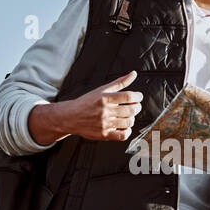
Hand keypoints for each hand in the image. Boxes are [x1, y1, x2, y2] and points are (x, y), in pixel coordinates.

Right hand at [29, 70, 143, 143]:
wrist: (71, 117)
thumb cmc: (87, 102)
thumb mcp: (102, 89)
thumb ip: (119, 82)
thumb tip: (133, 74)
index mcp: (105, 98)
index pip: (128, 96)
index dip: (138, 96)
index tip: (139, 97)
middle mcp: (105, 111)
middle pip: (131, 110)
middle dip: (137, 107)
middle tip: (135, 106)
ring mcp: (104, 124)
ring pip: (128, 122)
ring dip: (132, 118)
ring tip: (128, 116)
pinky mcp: (104, 134)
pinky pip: (122, 136)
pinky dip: (127, 131)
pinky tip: (123, 127)